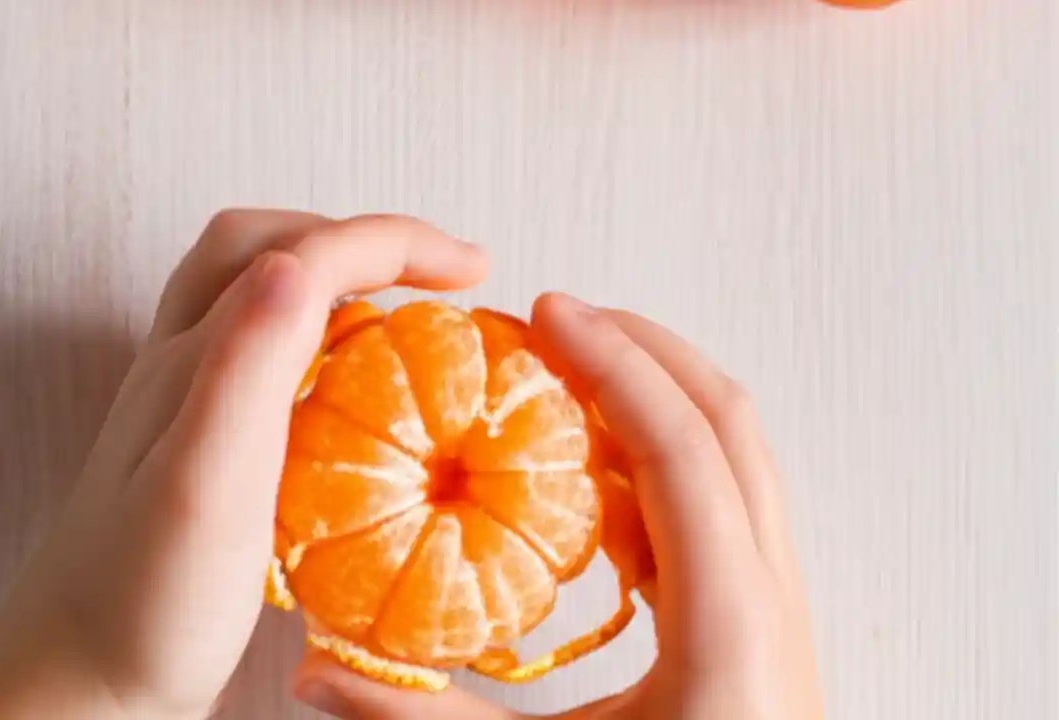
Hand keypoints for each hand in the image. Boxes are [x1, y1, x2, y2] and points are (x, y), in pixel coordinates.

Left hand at [0, 210, 487, 719]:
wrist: (78, 681)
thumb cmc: (141, 603)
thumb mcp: (202, 483)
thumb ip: (243, 366)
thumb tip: (297, 261)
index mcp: (193, 363)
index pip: (303, 253)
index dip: (392, 241)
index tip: (468, 268)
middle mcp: (182, 366)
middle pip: (265, 244)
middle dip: (361, 238)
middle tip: (436, 270)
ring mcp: (183, 405)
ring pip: (256, 293)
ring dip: (336, 276)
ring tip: (402, 309)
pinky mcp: (196, 448)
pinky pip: (261, 354)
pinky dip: (321, 340)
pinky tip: (351, 392)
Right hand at [293, 293, 822, 718]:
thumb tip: (314, 673)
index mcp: (730, 625)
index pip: (680, 448)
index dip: (612, 364)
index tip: (547, 312)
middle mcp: (770, 600)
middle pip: (729, 423)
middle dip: (645, 350)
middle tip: (559, 318)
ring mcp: (778, 610)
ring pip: (739, 457)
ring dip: (662, 396)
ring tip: (576, 373)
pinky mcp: (763, 627)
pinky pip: (726, 503)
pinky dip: (667, 457)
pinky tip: (600, 475)